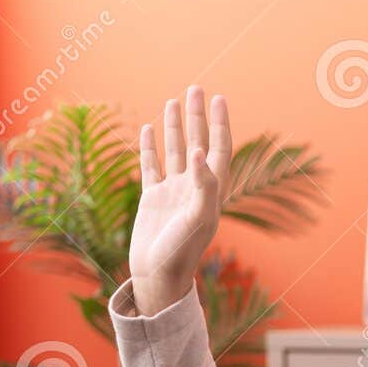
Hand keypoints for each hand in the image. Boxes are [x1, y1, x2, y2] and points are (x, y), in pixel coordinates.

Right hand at [128, 84, 233, 314]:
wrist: (157, 277)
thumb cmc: (182, 252)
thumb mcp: (198, 219)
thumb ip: (204, 185)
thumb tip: (200, 151)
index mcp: (211, 192)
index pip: (219, 149)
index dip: (220, 125)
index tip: (219, 99)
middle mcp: (194, 188)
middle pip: (198, 143)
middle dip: (198, 117)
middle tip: (196, 89)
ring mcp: (172, 192)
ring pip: (175, 151)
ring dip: (175, 127)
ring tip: (173, 101)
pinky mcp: (152, 199)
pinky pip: (151, 167)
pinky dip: (149, 148)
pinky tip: (147, 130)